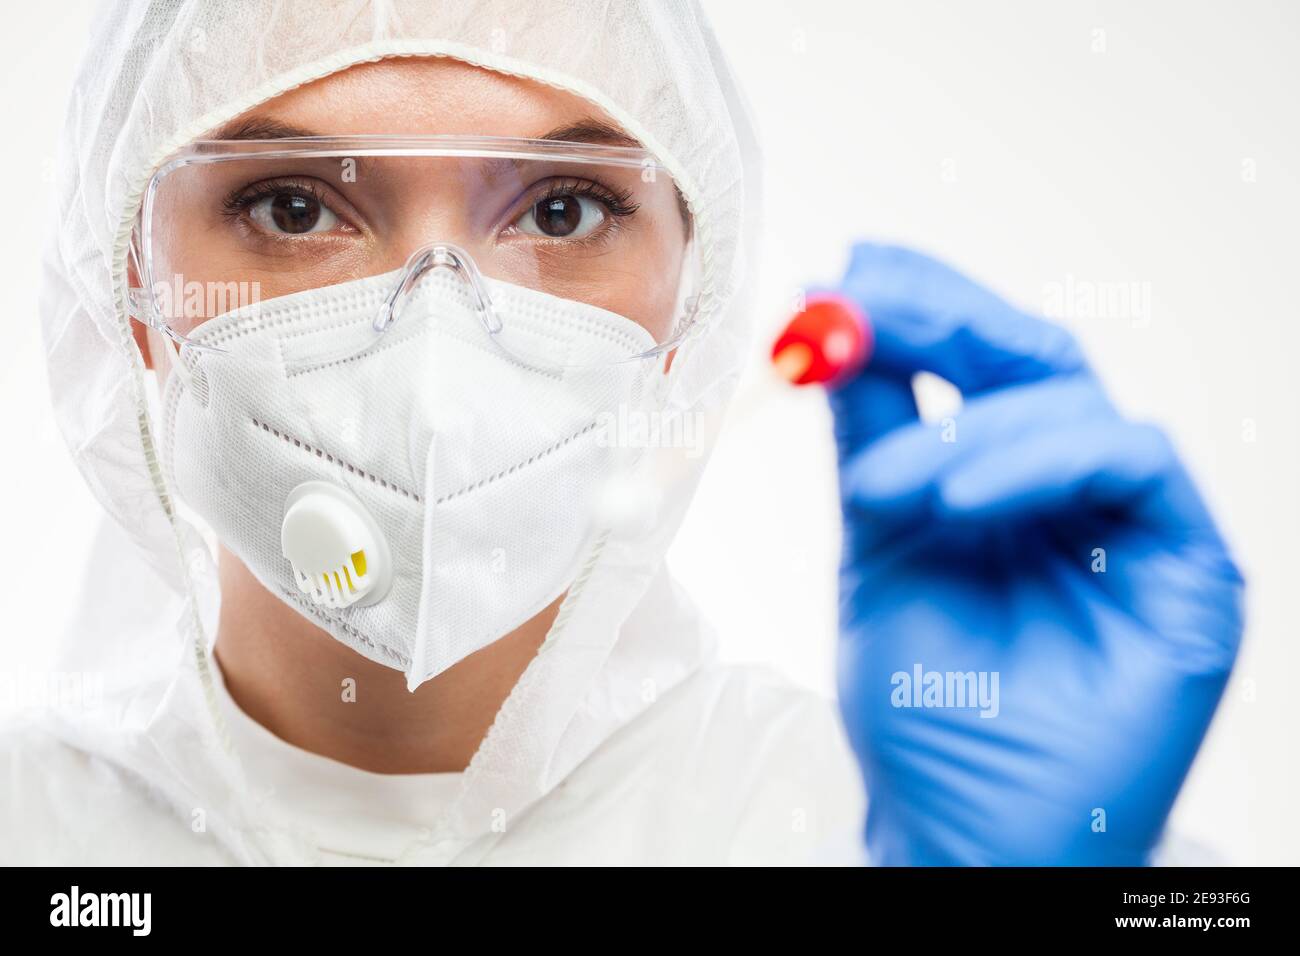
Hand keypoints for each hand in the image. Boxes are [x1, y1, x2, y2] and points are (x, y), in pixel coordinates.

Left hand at [828, 243, 1243, 864]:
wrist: (958, 828)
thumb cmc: (922, 708)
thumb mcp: (878, 547)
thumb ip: (871, 437)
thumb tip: (834, 316)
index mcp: (1003, 484)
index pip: (980, 365)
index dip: (922, 306)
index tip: (846, 270)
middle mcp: (1072, 494)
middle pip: (1033, 359)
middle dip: (944, 321)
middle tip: (864, 299)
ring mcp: (1132, 527)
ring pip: (1077, 402)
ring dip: (970, 421)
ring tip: (889, 487)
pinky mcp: (1188, 569)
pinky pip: (1134, 459)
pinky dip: (1041, 457)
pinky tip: (960, 498)